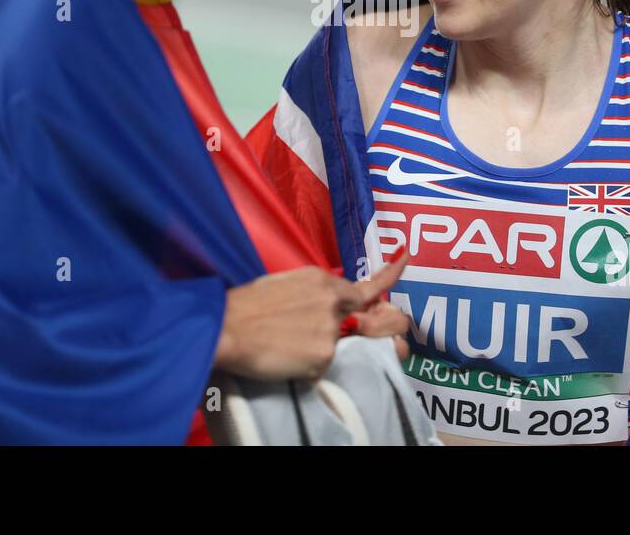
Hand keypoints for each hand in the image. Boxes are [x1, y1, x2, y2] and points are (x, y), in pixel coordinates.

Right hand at [213, 256, 407, 380]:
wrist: (225, 327)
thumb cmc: (245, 307)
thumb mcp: (284, 285)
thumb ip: (313, 292)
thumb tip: (328, 300)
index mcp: (323, 282)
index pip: (367, 285)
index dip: (391, 274)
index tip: (405, 259)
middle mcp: (333, 303)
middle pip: (375, 321)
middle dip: (385, 329)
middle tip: (376, 337)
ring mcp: (331, 330)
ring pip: (341, 348)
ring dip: (321, 351)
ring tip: (290, 346)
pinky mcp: (323, 356)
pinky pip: (322, 368)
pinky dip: (305, 369)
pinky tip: (282, 359)